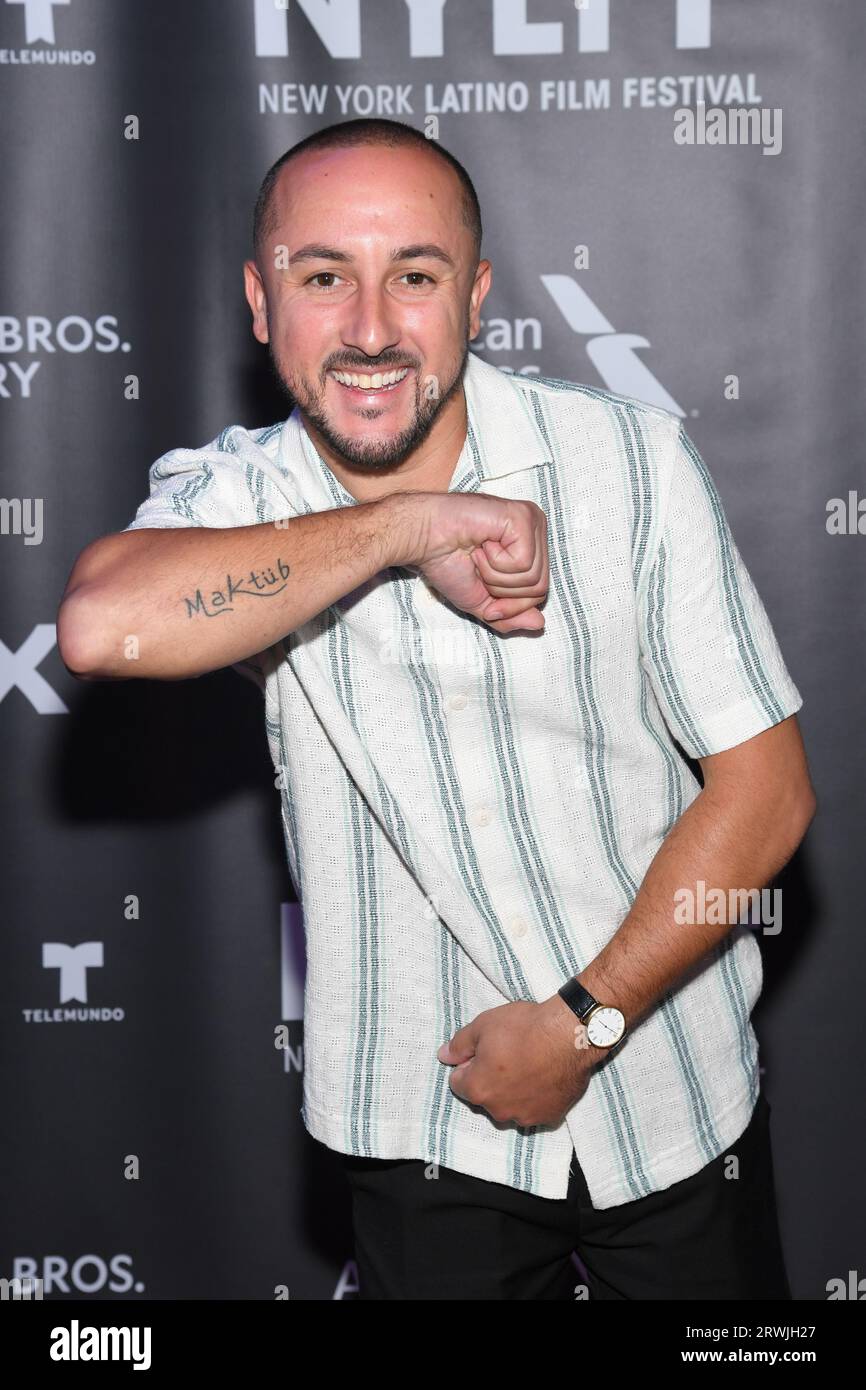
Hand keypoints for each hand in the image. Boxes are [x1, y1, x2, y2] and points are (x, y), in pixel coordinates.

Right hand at [390, 491, 548, 634]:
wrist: (423, 539)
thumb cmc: (448, 563)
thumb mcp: (483, 602)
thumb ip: (511, 616)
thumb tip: (540, 625)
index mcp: (532, 546)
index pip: (540, 593)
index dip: (509, 603)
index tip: (481, 583)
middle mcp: (537, 529)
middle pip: (540, 588)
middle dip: (502, 590)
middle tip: (478, 565)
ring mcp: (532, 520)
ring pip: (533, 578)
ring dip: (495, 575)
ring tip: (478, 553)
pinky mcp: (523, 516)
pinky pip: (523, 563)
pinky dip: (495, 562)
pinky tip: (482, 543)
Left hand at [436, 995, 597, 1129]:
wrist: (570, 1034)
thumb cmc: (525, 1027)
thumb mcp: (483, 1025)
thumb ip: (459, 1044)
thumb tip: (444, 1056)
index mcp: (478, 1089)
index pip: (458, 1083)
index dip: (468, 1064)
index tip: (484, 1051)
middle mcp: (499, 1110)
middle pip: (483, 1097)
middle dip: (489, 1080)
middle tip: (507, 1055)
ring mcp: (526, 1116)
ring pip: (509, 1106)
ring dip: (512, 1091)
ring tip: (528, 1065)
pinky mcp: (550, 1116)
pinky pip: (534, 1109)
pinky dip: (535, 1097)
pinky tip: (544, 1076)